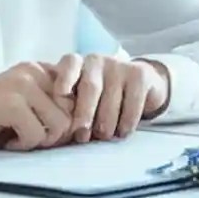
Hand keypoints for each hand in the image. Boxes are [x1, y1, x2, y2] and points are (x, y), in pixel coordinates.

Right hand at [0, 62, 73, 150]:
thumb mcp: (27, 106)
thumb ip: (53, 108)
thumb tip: (85, 128)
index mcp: (41, 69)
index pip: (80, 95)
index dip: (72, 121)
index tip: (49, 132)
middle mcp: (34, 71)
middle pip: (74, 112)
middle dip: (57, 134)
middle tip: (32, 139)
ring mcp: (23, 84)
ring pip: (61, 125)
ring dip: (41, 141)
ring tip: (18, 139)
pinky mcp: (11, 102)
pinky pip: (37, 135)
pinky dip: (22, 146)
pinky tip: (6, 141)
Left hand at [51, 53, 169, 142]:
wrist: (141, 85)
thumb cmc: (100, 97)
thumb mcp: (81, 96)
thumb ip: (69, 104)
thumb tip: (57, 126)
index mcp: (79, 64)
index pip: (70, 64)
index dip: (64, 78)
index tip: (61, 94)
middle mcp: (98, 61)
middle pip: (90, 87)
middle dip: (85, 114)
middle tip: (82, 136)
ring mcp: (120, 66)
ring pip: (111, 99)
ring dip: (106, 124)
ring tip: (104, 136)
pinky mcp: (140, 75)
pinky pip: (132, 104)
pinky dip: (126, 123)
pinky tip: (123, 132)